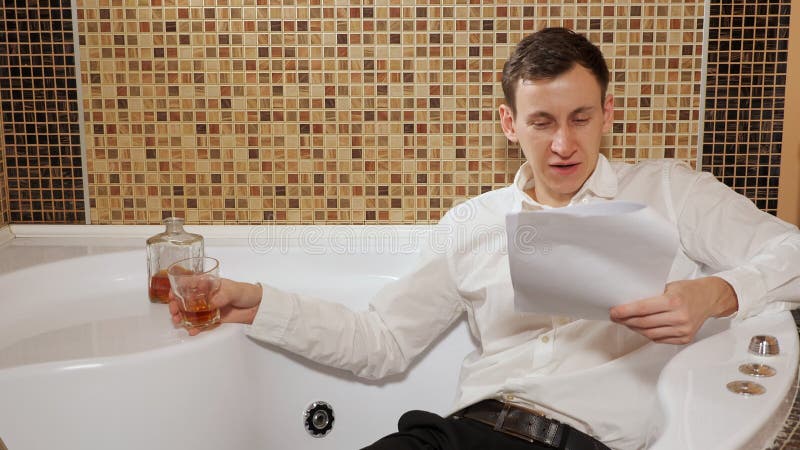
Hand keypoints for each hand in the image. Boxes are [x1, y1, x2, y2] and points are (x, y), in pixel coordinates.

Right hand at [169, 278, 262, 335]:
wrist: (258, 307)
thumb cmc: (246, 293)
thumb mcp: (233, 291)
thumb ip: (221, 296)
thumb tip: (210, 303)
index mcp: (209, 284)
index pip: (189, 284)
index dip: (178, 289)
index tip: (171, 295)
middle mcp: (207, 296)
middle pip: (186, 300)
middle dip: (176, 305)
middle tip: (174, 311)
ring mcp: (209, 308)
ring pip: (191, 312)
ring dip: (182, 317)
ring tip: (178, 321)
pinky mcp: (214, 318)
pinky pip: (202, 323)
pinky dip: (195, 327)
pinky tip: (191, 331)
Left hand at [609, 277, 737, 344]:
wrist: (710, 298)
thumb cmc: (687, 290)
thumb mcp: (668, 286)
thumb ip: (651, 296)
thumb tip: (627, 303)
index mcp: (674, 301)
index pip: (643, 309)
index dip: (625, 311)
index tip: (613, 312)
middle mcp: (679, 317)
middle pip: (644, 323)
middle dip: (626, 320)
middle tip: (616, 317)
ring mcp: (683, 330)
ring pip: (650, 334)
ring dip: (635, 329)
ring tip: (626, 322)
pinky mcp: (685, 338)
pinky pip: (659, 339)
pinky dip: (648, 334)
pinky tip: (641, 328)